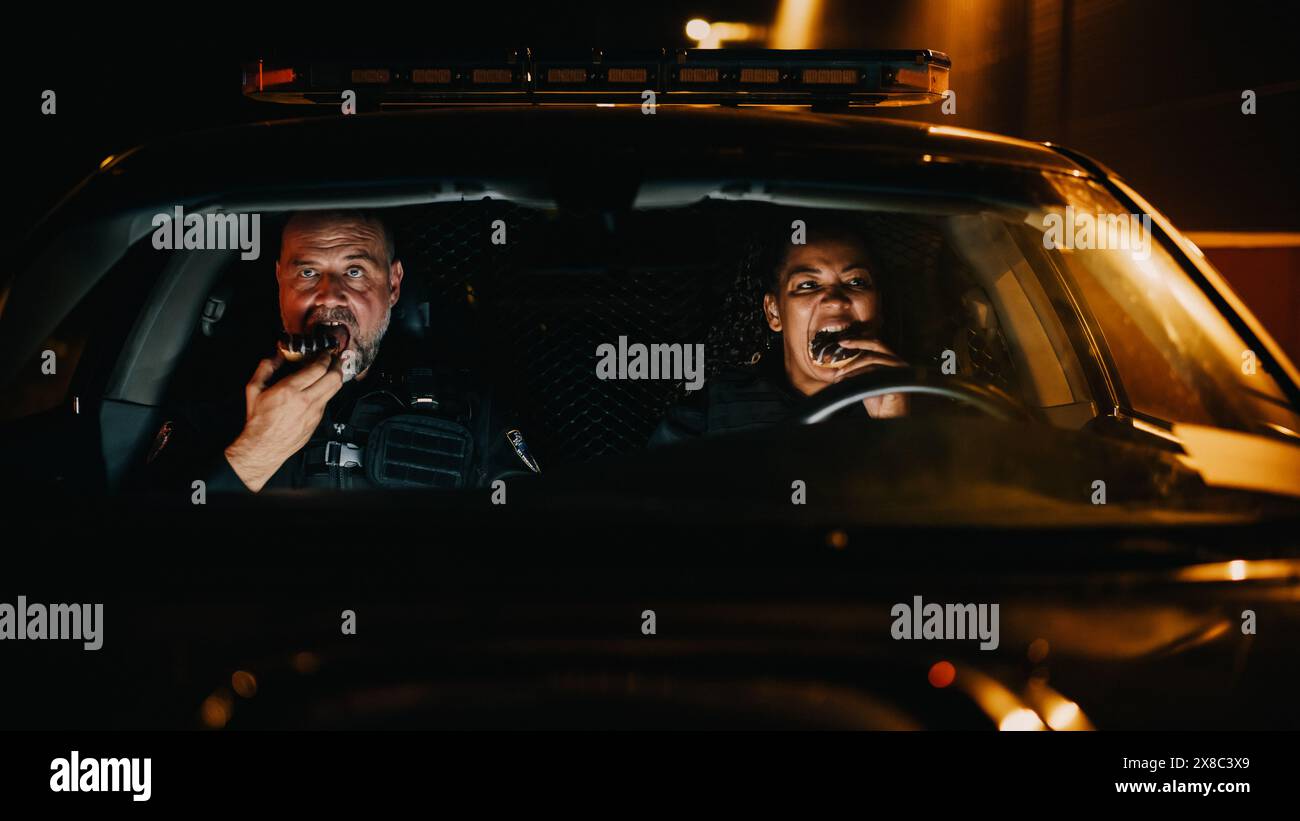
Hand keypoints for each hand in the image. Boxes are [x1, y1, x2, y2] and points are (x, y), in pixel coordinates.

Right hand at [224, 351, 343, 491]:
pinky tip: (324, 386)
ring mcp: (314, 412)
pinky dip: (328, 390)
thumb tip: (276, 355)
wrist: (264, 446)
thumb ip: (265, 368)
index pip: (317, 369)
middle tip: (337, 357)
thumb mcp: (254, 390)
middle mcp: (305, 401)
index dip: (325, 357)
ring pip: (334, 390)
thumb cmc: (258, 419)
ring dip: (337, 376)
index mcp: (289, 390)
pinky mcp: (317, 420)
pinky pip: (327, 401)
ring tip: (335, 368)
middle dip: (337, 364)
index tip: (325, 352)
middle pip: (333, 378)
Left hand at [831, 337, 909, 418]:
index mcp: (891, 360)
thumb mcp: (865, 381)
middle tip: (841, 344)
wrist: (887, 418)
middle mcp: (897, 362)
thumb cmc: (877, 402)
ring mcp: (899, 370)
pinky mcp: (896, 380)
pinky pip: (874, 373)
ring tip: (839, 373)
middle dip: (857, 344)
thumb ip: (859, 369)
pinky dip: (857, 375)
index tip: (843, 341)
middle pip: (876, 346)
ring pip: (872, 359)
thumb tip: (840, 363)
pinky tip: (846, 379)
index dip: (860, 340)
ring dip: (852, 365)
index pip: (876, 344)